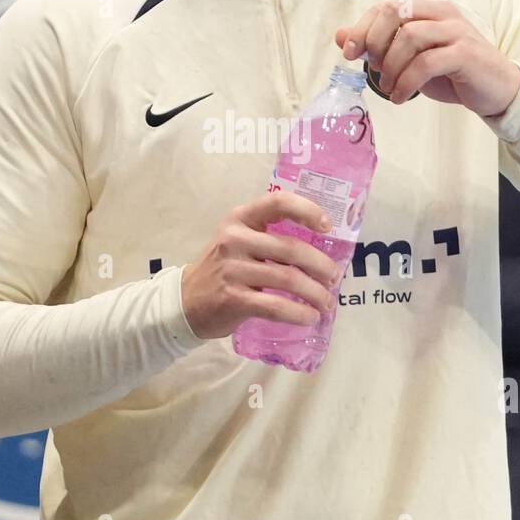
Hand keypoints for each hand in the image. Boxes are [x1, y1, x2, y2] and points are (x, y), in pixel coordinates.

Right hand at [181, 191, 343, 340]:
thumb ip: (269, 238)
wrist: (185, 302)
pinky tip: (309, 317)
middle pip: (291, 248)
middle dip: (321, 266)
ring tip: (326, 302)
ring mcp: (232, 269)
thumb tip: (320, 250)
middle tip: (334, 279)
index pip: (277, 202)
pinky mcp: (233, 298)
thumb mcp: (237, 241)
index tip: (326, 226)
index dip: (307, 211)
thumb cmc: (222, 270)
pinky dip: (299, 313)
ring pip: (288, 279)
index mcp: (240, 219)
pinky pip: (276, 306)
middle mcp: (235, 239)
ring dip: (315, 293)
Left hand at [334, 0, 519, 117]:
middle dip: (375, 42)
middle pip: (395, 13)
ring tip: (388, 88)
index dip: (362, 28)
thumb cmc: (449, 71)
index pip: (385, 7)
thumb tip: (339, 36)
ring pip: (409, 37)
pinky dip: (406, 82)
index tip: (350, 53)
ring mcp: (455, 29)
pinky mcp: (465, 53)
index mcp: (426, 5)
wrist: (493, 89)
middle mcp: (441, 10)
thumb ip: (376, 44)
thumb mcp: (407, 57)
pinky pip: (426, 63)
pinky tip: (400, 97)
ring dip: (391, 68)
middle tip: (372, 69)